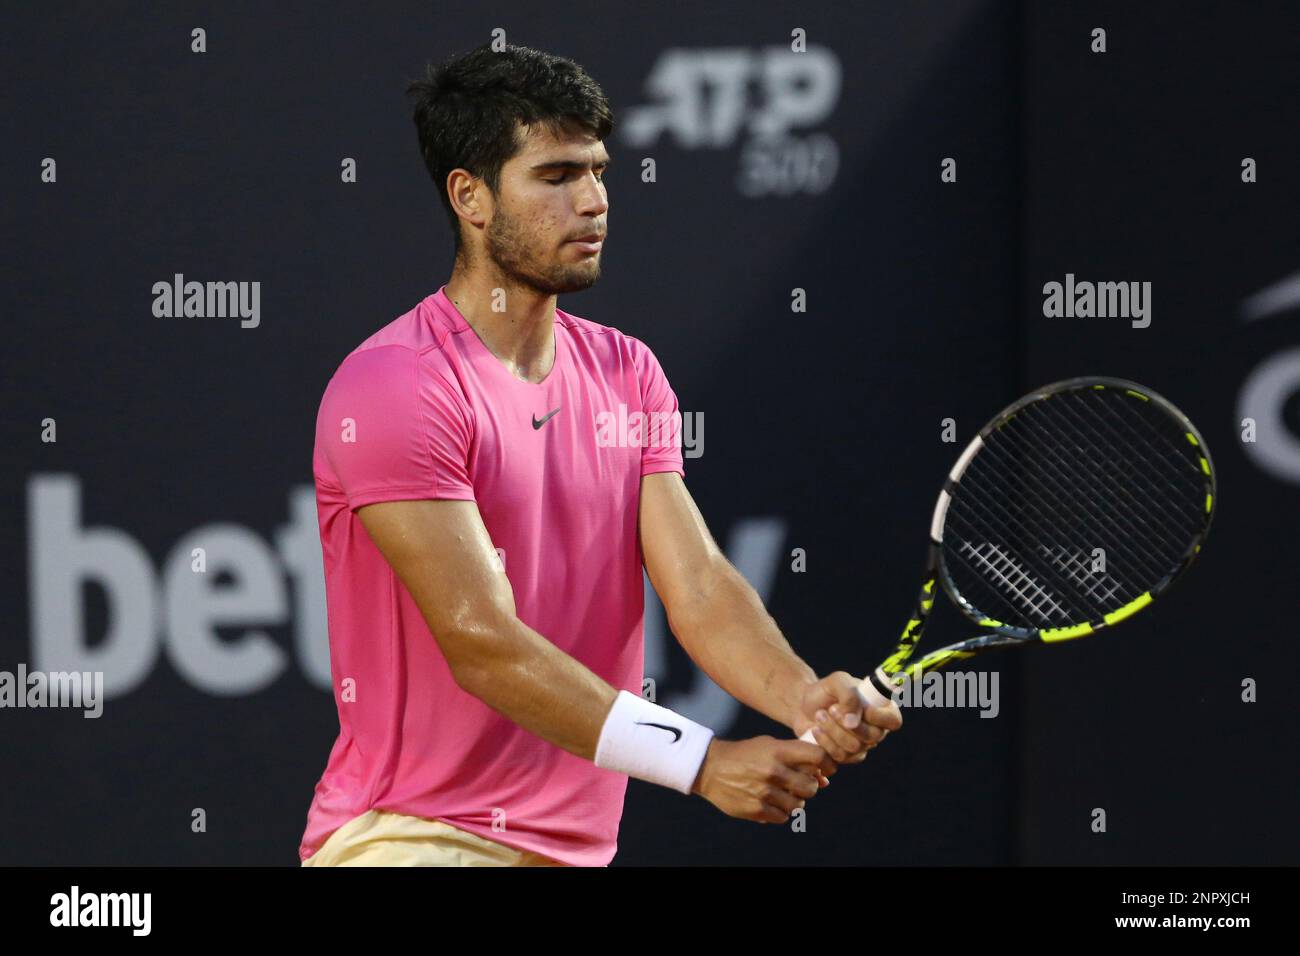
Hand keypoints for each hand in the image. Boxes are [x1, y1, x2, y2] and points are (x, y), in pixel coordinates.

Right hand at [691, 736, 835, 822]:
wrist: (710, 767)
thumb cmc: (745, 755)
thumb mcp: (769, 746)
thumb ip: (796, 759)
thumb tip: (825, 781)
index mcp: (778, 751)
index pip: (817, 757)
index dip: (828, 764)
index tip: (827, 770)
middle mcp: (773, 771)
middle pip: (811, 786)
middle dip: (809, 786)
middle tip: (799, 784)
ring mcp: (764, 792)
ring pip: (799, 805)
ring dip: (795, 801)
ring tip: (782, 793)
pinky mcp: (756, 809)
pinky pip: (782, 817)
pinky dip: (780, 812)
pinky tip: (770, 802)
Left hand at [793, 671, 902, 764]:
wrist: (802, 705)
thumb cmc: (825, 690)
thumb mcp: (837, 682)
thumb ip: (849, 696)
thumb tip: (853, 722)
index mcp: (880, 709)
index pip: (893, 720)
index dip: (878, 717)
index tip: (859, 707)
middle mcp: (875, 729)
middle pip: (873, 737)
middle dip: (847, 723)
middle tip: (831, 709)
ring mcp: (861, 745)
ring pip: (855, 748)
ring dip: (833, 730)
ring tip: (819, 715)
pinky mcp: (845, 756)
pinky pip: (840, 757)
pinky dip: (825, 742)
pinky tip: (815, 729)